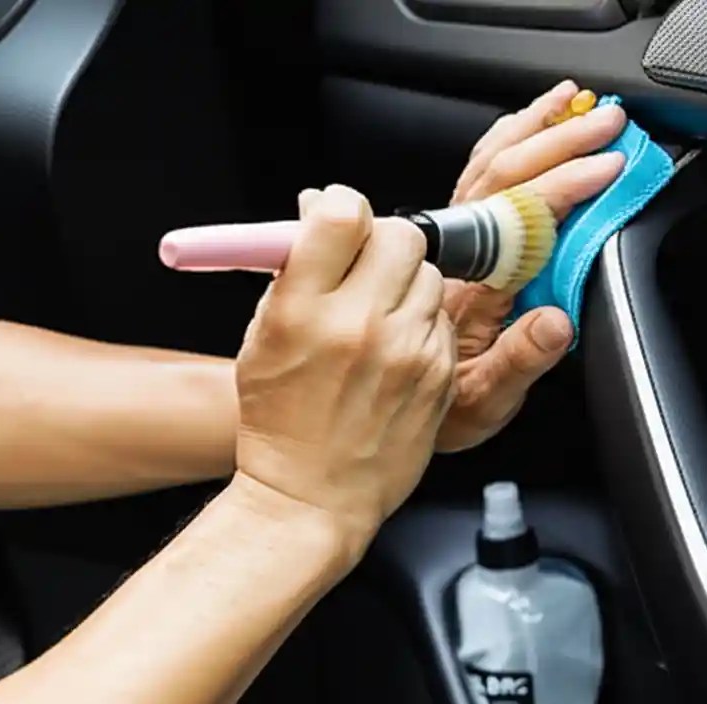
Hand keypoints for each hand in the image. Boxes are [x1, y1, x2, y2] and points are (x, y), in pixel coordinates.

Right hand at [232, 185, 455, 540]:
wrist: (312, 495)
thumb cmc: (280, 418)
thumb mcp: (263, 336)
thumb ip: (293, 271)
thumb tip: (319, 210)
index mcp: (302, 310)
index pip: (342, 215)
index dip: (343, 206)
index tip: (338, 216)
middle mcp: (358, 326)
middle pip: (400, 235)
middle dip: (384, 240)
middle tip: (369, 263)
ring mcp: (406, 351)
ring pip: (431, 275)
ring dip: (408, 283)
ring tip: (381, 316)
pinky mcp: (439, 374)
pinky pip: (444, 320)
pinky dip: (424, 323)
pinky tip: (398, 351)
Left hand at [437, 80, 626, 451]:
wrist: (364, 418)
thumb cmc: (425, 413)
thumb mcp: (481, 404)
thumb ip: (519, 361)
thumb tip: (558, 321)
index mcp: (469, 292)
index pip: (517, 221)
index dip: (563, 186)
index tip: (604, 164)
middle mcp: (454, 260)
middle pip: (502, 181)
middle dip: (558, 143)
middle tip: (607, 122)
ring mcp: (448, 249)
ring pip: (483, 172)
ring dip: (529, 132)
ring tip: (569, 103)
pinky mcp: (447, 246)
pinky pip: (471, 182)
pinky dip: (502, 146)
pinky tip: (522, 129)